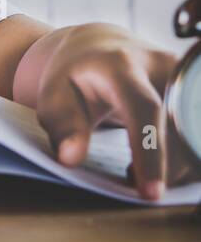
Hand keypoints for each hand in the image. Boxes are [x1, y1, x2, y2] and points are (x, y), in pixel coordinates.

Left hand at [20, 23, 199, 198]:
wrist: (100, 48)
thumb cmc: (74, 77)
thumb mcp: (54, 96)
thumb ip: (63, 126)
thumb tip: (71, 159)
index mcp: (121, 65)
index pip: (144, 108)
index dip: (150, 153)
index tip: (150, 193)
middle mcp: (163, 65)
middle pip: (181, 127)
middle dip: (167, 167)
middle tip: (136, 183)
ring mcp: (188, 75)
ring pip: (198, 132)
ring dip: (179, 163)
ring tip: (139, 166)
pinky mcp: (199, 88)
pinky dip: (187, 155)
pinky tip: (160, 159)